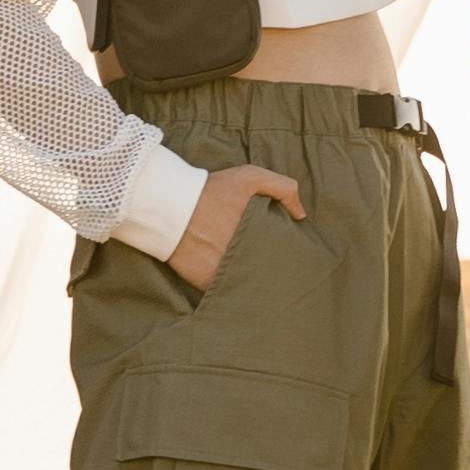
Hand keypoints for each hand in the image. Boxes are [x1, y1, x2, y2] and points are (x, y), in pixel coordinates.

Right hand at [167, 162, 306, 290]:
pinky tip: (237, 290)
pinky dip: (232, 293)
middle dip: (274, 271)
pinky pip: (226, 293)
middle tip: (275, 270)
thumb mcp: (250, 176)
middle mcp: (247, 254)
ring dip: (255, 284)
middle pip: (270, 270)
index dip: (289, 254)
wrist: (169, 205)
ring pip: (250, 284)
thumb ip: (283, 188)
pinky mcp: (207, 282)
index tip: (288, 254)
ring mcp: (226, 271)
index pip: (285, 251)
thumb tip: (300, 215)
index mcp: (261, 233)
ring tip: (259, 283)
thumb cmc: (211, 190)